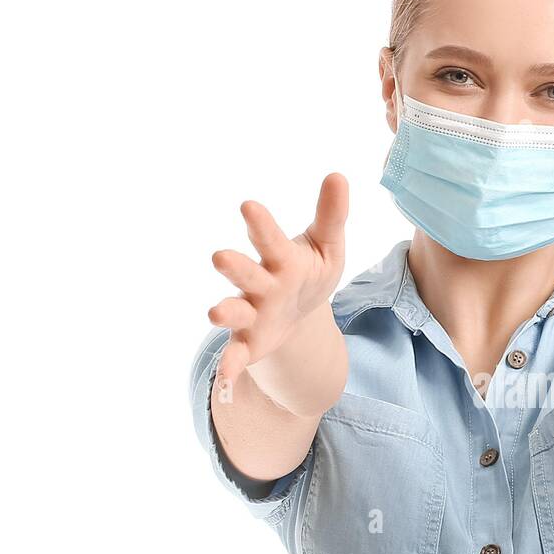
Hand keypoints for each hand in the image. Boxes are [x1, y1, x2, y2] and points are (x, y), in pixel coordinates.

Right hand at [207, 173, 348, 389]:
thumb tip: (339, 175)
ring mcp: (252, 313)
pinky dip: (231, 364)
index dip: (260, 225)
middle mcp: (260, 283)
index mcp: (280, 257)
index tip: (249, 207)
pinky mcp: (251, 341)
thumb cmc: (310, 271)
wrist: (301, 315)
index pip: (269, 238)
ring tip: (215, 313)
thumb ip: (331, 215)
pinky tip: (226, 378)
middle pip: (245, 273)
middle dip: (235, 266)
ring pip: (235, 311)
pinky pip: (238, 353)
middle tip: (221, 257)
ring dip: (225, 311)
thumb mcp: (328, 246)